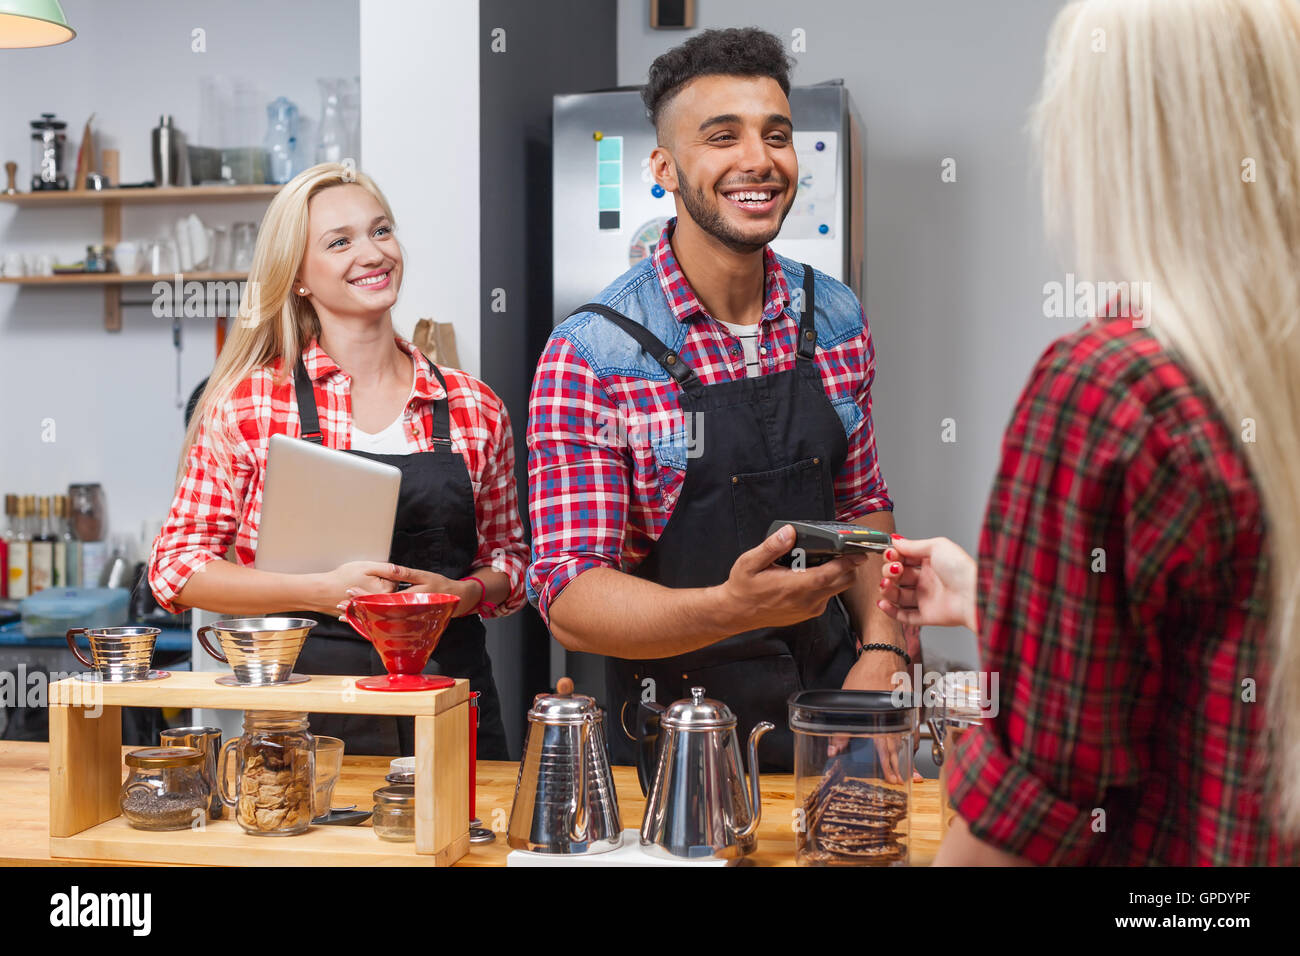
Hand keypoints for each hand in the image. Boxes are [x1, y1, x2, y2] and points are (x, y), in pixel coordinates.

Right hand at [312, 560, 398, 615]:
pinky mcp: (364, 615)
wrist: (323, 591)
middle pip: (391, 593)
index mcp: (384, 592)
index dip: (388, 575)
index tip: (376, 574)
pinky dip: (366, 603)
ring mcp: (371, 612)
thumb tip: (404, 572)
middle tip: (366, 580)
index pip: (398, 582)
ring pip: (380, 600)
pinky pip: (371, 609)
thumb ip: (388, 569)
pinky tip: (358, 598)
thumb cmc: (342, 578)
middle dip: (383, 584)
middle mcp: (380, 605)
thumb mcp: (367, 567)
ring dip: (374, 594)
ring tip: (360, 587)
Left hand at [332, 564, 477, 617]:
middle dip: (359, 607)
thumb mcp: (425, 576)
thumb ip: (406, 574)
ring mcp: (407, 619)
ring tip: (345, 614)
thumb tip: (390, 569)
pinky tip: (361, 620)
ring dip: (363, 616)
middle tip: (340, 604)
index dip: (365, 594)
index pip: (382, 597)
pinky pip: (388, 623)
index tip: (350, 591)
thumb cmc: (441, 585)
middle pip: (377, 611)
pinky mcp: (408, 622)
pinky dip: (373, 621)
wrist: (458, 600)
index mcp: (409, 599)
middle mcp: (406, 611)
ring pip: (381, 619)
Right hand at [719, 524, 869, 630]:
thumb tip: (789, 532)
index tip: (857, 551)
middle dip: (849, 566)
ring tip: (828, 558)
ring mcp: (810, 609)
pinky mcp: (809, 613)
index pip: (830, 574)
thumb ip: (771, 547)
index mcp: (794, 587)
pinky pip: (827, 596)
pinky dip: (828, 583)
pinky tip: (814, 572)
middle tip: (847, 550)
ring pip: (837, 589)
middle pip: (842, 582)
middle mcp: (807, 600)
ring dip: (839, 574)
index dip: (846, 562)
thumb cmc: (743, 587)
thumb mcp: (749, 562)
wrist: (737, 613)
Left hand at [832, 648, 919, 783]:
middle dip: (900, 764)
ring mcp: (904, 710)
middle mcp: (898, 717)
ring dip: (906, 753)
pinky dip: (908, 736)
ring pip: (906, 737)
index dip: (890, 766)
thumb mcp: (849, 702)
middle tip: (902, 778)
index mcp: (885, 719)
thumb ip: (842, 730)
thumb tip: (833, 750)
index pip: (888, 749)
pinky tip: (906, 741)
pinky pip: (909, 725)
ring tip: (907, 767)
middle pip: (899, 746)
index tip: (893, 778)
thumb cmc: (868, 673)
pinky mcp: (906, 704)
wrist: (884, 653)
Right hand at [877, 536, 977, 630]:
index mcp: (930, 563)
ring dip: (887, 589)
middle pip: (898, 576)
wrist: (973, 594)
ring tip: (886, 584)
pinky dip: (891, 611)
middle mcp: (927, 580)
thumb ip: (913, 544)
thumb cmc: (960, 569)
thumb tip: (896, 540)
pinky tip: (883, 603)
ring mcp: (926, 598)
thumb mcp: (937, 546)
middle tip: (894, 570)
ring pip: (898, 595)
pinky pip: (904, 616)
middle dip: (889, 571)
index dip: (894, 557)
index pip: (904, 559)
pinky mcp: (927, 615)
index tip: (890, 554)